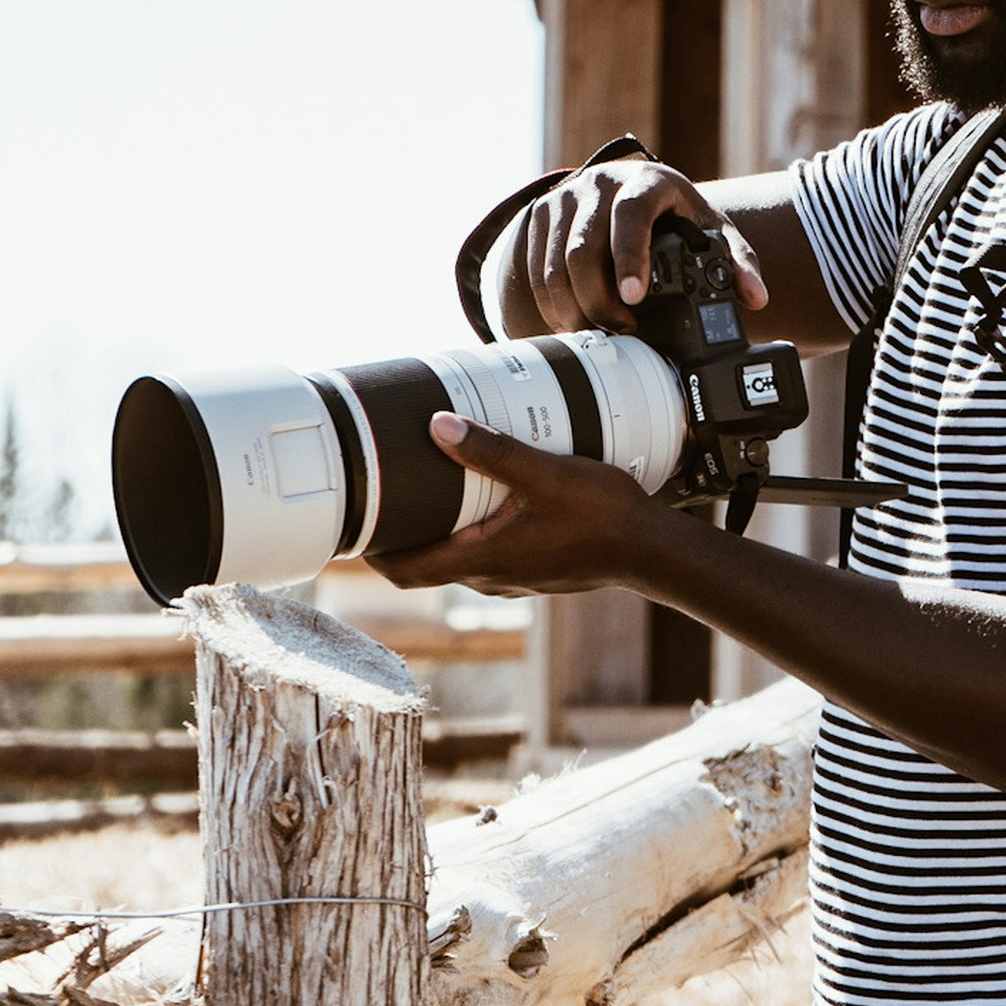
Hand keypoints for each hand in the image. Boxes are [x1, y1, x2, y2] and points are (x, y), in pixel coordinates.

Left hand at [365, 415, 665, 596]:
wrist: (651, 550)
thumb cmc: (601, 515)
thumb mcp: (544, 472)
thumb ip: (493, 451)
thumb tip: (438, 427)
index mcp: (481, 560)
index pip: (406, 572)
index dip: (372, 554)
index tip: (354, 526)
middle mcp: (490, 578)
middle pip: (428, 564)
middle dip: (404, 534)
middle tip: (390, 493)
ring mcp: (514, 578)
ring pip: (460, 558)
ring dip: (443, 531)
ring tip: (438, 487)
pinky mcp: (535, 570)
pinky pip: (490, 554)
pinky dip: (476, 532)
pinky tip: (493, 500)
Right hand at [513, 160, 768, 334]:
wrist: (627, 187)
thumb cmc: (673, 214)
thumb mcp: (707, 229)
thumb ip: (735, 261)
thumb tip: (756, 297)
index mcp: (648, 181)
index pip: (632, 213)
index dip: (630, 255)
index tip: (634, 297)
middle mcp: (601, 182)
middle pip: (584, 249)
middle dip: (598, 300)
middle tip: (620, 330)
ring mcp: (566, 196)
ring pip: (554, 264)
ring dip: (571, 308)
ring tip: (596, 332)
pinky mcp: (541, 214)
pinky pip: (535, 268)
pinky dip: (550, 303)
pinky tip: (571, 320)